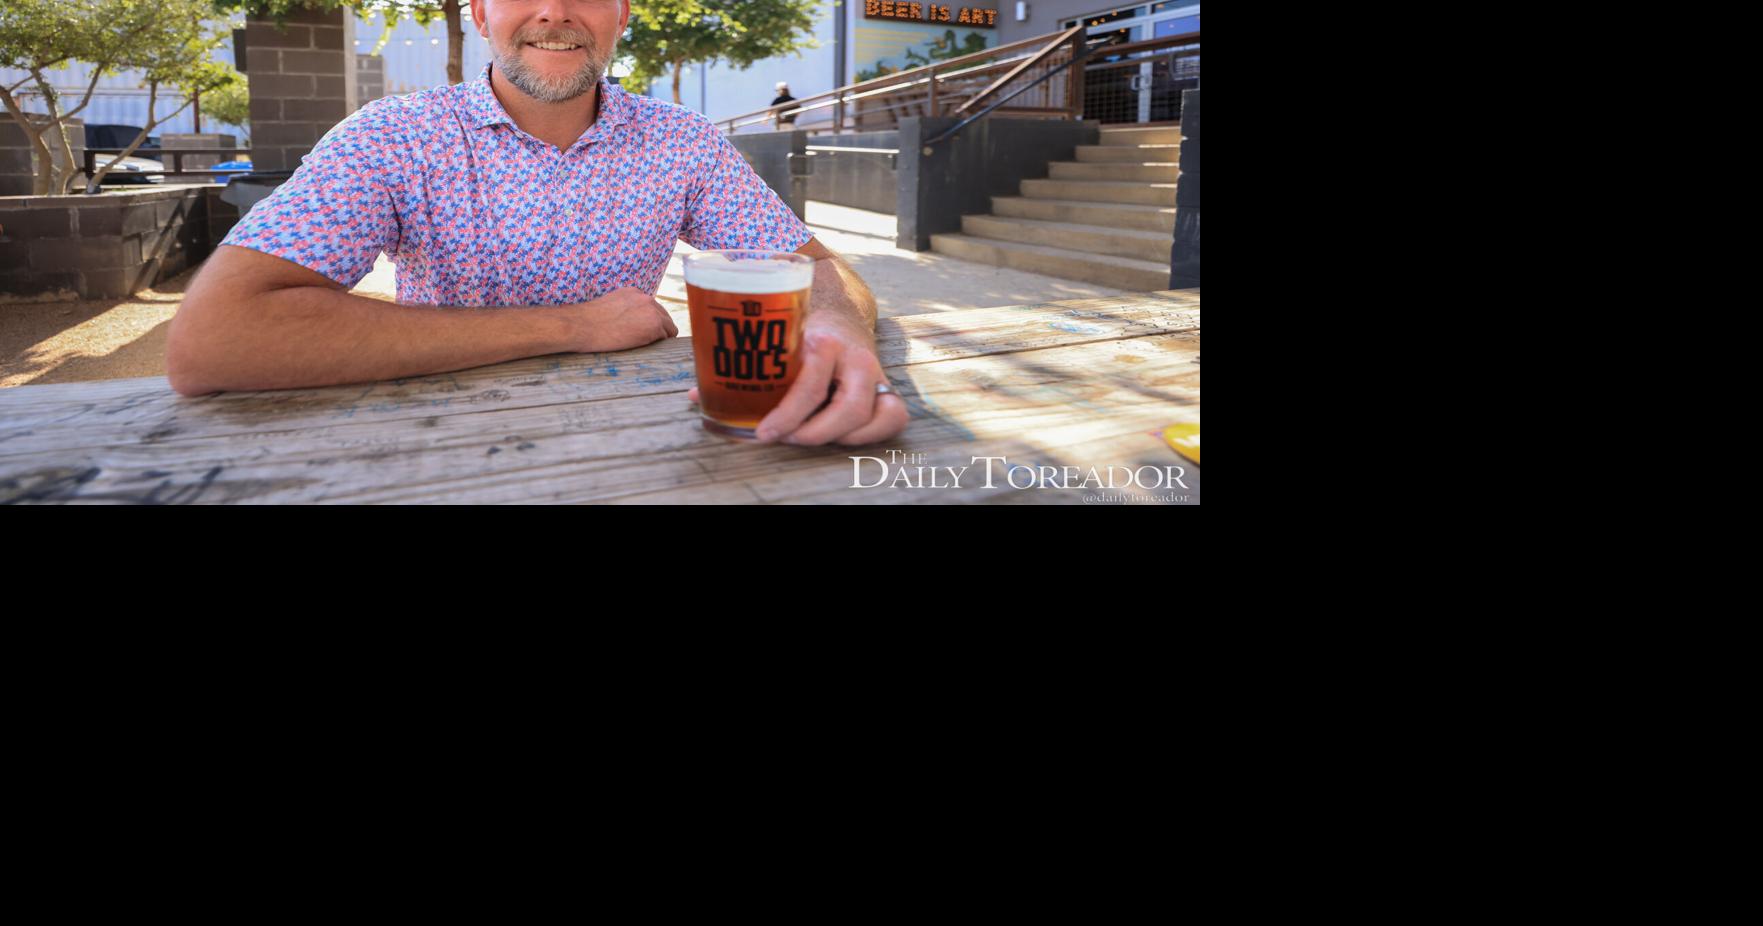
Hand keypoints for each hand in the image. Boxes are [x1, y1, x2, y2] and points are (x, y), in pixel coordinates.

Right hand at [570, 287, 677, 351]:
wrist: (581, 326)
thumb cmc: (588, 322)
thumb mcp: (609, 308)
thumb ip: (625, 311)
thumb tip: (632, 324)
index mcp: (634, 292)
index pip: (652, 309)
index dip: (648, 323)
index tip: (641, 333)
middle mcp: (645, 298)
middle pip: (664, 317)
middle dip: (658, 330)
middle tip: (645, 343)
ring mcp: (651, 310)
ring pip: (669, 328)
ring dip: (659, 338)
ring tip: (643, 347)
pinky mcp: (654, 325)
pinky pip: (667, 337)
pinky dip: (659, 345)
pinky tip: (644, 348)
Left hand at [686, 310, 908, 445]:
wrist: (839, 313)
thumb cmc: (798, 333)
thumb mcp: (773, 338)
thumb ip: (739, 364)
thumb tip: (695, 395)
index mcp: (822, 341)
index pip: (812, 383)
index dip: (787, 413)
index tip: (762, 433)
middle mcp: (854, 358)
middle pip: (848, 407)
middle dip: (813, 433)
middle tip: (783, 440)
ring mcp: (874, 373)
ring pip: (876, 415)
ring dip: (840, 437)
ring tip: (805, 440)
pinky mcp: (886, 388)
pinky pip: (894, 417)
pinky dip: (872, 434)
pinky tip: (842, 439)